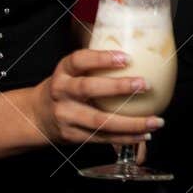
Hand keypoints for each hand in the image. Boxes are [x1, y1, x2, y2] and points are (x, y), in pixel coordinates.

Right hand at [32, 49, 163, 145]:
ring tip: (155, 121)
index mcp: (63, 71)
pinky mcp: (73, 136)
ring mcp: (66, 116)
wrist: (37, 115)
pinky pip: (102, 138)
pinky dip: (125, 137)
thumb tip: (139, 54)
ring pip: (99, 121)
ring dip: (131, 123)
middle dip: (119, 87)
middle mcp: (61, 92)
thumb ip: (96, 64)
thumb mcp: (72, 71)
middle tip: (145, 84)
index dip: (101, 58)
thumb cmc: (65, 88)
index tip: (127, 57)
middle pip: (88, 89)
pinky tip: (144, 134)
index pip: (79, 60)